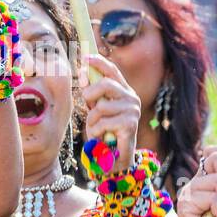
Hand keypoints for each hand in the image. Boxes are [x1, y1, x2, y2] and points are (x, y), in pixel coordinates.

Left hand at [80, 54, 140, 172]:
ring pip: (100, 107)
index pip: (112, 71)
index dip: (99, 63)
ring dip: (91, 120)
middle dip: (90, 95)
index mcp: (124, 91)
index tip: (85, 58)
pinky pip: (102, 122)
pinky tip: (101, 137)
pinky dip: (95, 131)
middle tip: (87, 106)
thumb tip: (83, 73)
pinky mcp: (130, 124)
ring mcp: (132, 111)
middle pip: (105, 85)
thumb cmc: (105, 132)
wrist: (117, 158)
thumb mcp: (97, 109)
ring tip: (96, 129)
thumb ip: (93, 94)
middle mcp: (131, 98)